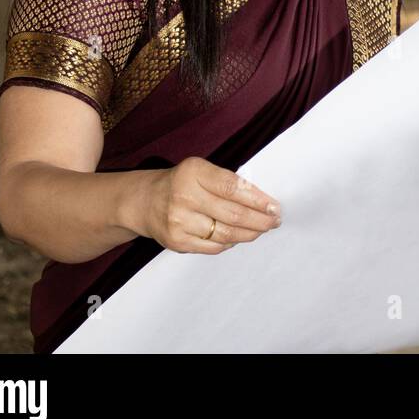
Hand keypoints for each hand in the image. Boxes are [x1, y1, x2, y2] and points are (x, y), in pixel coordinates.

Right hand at [140, 157, 282, 253]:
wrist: (144, 201)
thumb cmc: (182, 183)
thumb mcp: (200, 171)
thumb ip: (227, 182)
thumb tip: (262, 202)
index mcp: (194, 172)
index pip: (233, 188)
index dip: (258, 200)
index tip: (275, 207)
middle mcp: (184, 196)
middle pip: (233, 214)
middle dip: (260, 220)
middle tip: (274, 221)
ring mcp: (179, 221)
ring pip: (226, 234)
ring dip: (249, 233)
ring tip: (261, 230)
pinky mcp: (177, 241)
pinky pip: (213, 247)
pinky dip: (230, 243)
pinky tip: (238, 237)